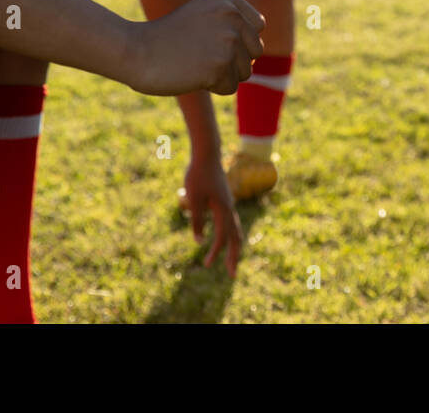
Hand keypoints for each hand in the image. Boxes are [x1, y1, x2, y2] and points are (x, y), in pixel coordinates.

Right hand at [124, 0, 263, 94]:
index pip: (258, 27)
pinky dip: (213, 87)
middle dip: (232, 59)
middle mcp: (232, 16)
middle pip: (256, 51)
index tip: (209, 39)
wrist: (136, 51)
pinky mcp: (219, 66)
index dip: (238, 40)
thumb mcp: (203, 16)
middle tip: (200, 54)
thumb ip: (232, 24)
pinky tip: (191, 74)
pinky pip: (230, 87)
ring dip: (222, 74)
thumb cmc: (168, 37)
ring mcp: (227, 41)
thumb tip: (259, 51)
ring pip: (245, 71)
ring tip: (195, 62)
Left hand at [182, 147, 241, 276]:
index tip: (206, 265)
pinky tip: (224, 239)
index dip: (215, 253)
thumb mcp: (193, 199)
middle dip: (234, 257)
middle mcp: (229, 208)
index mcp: (223, 209)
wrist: (207, 153)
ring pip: (236, 230)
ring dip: (234, 247)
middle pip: (236, 237)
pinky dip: (230, 235)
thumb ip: (197, 221)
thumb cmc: (197, 174)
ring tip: (232, 261)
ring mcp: (229, 204)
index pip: (222, 237)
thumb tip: (199, 242)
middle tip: (232, 275)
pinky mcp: (225, 201)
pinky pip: (231, 223)